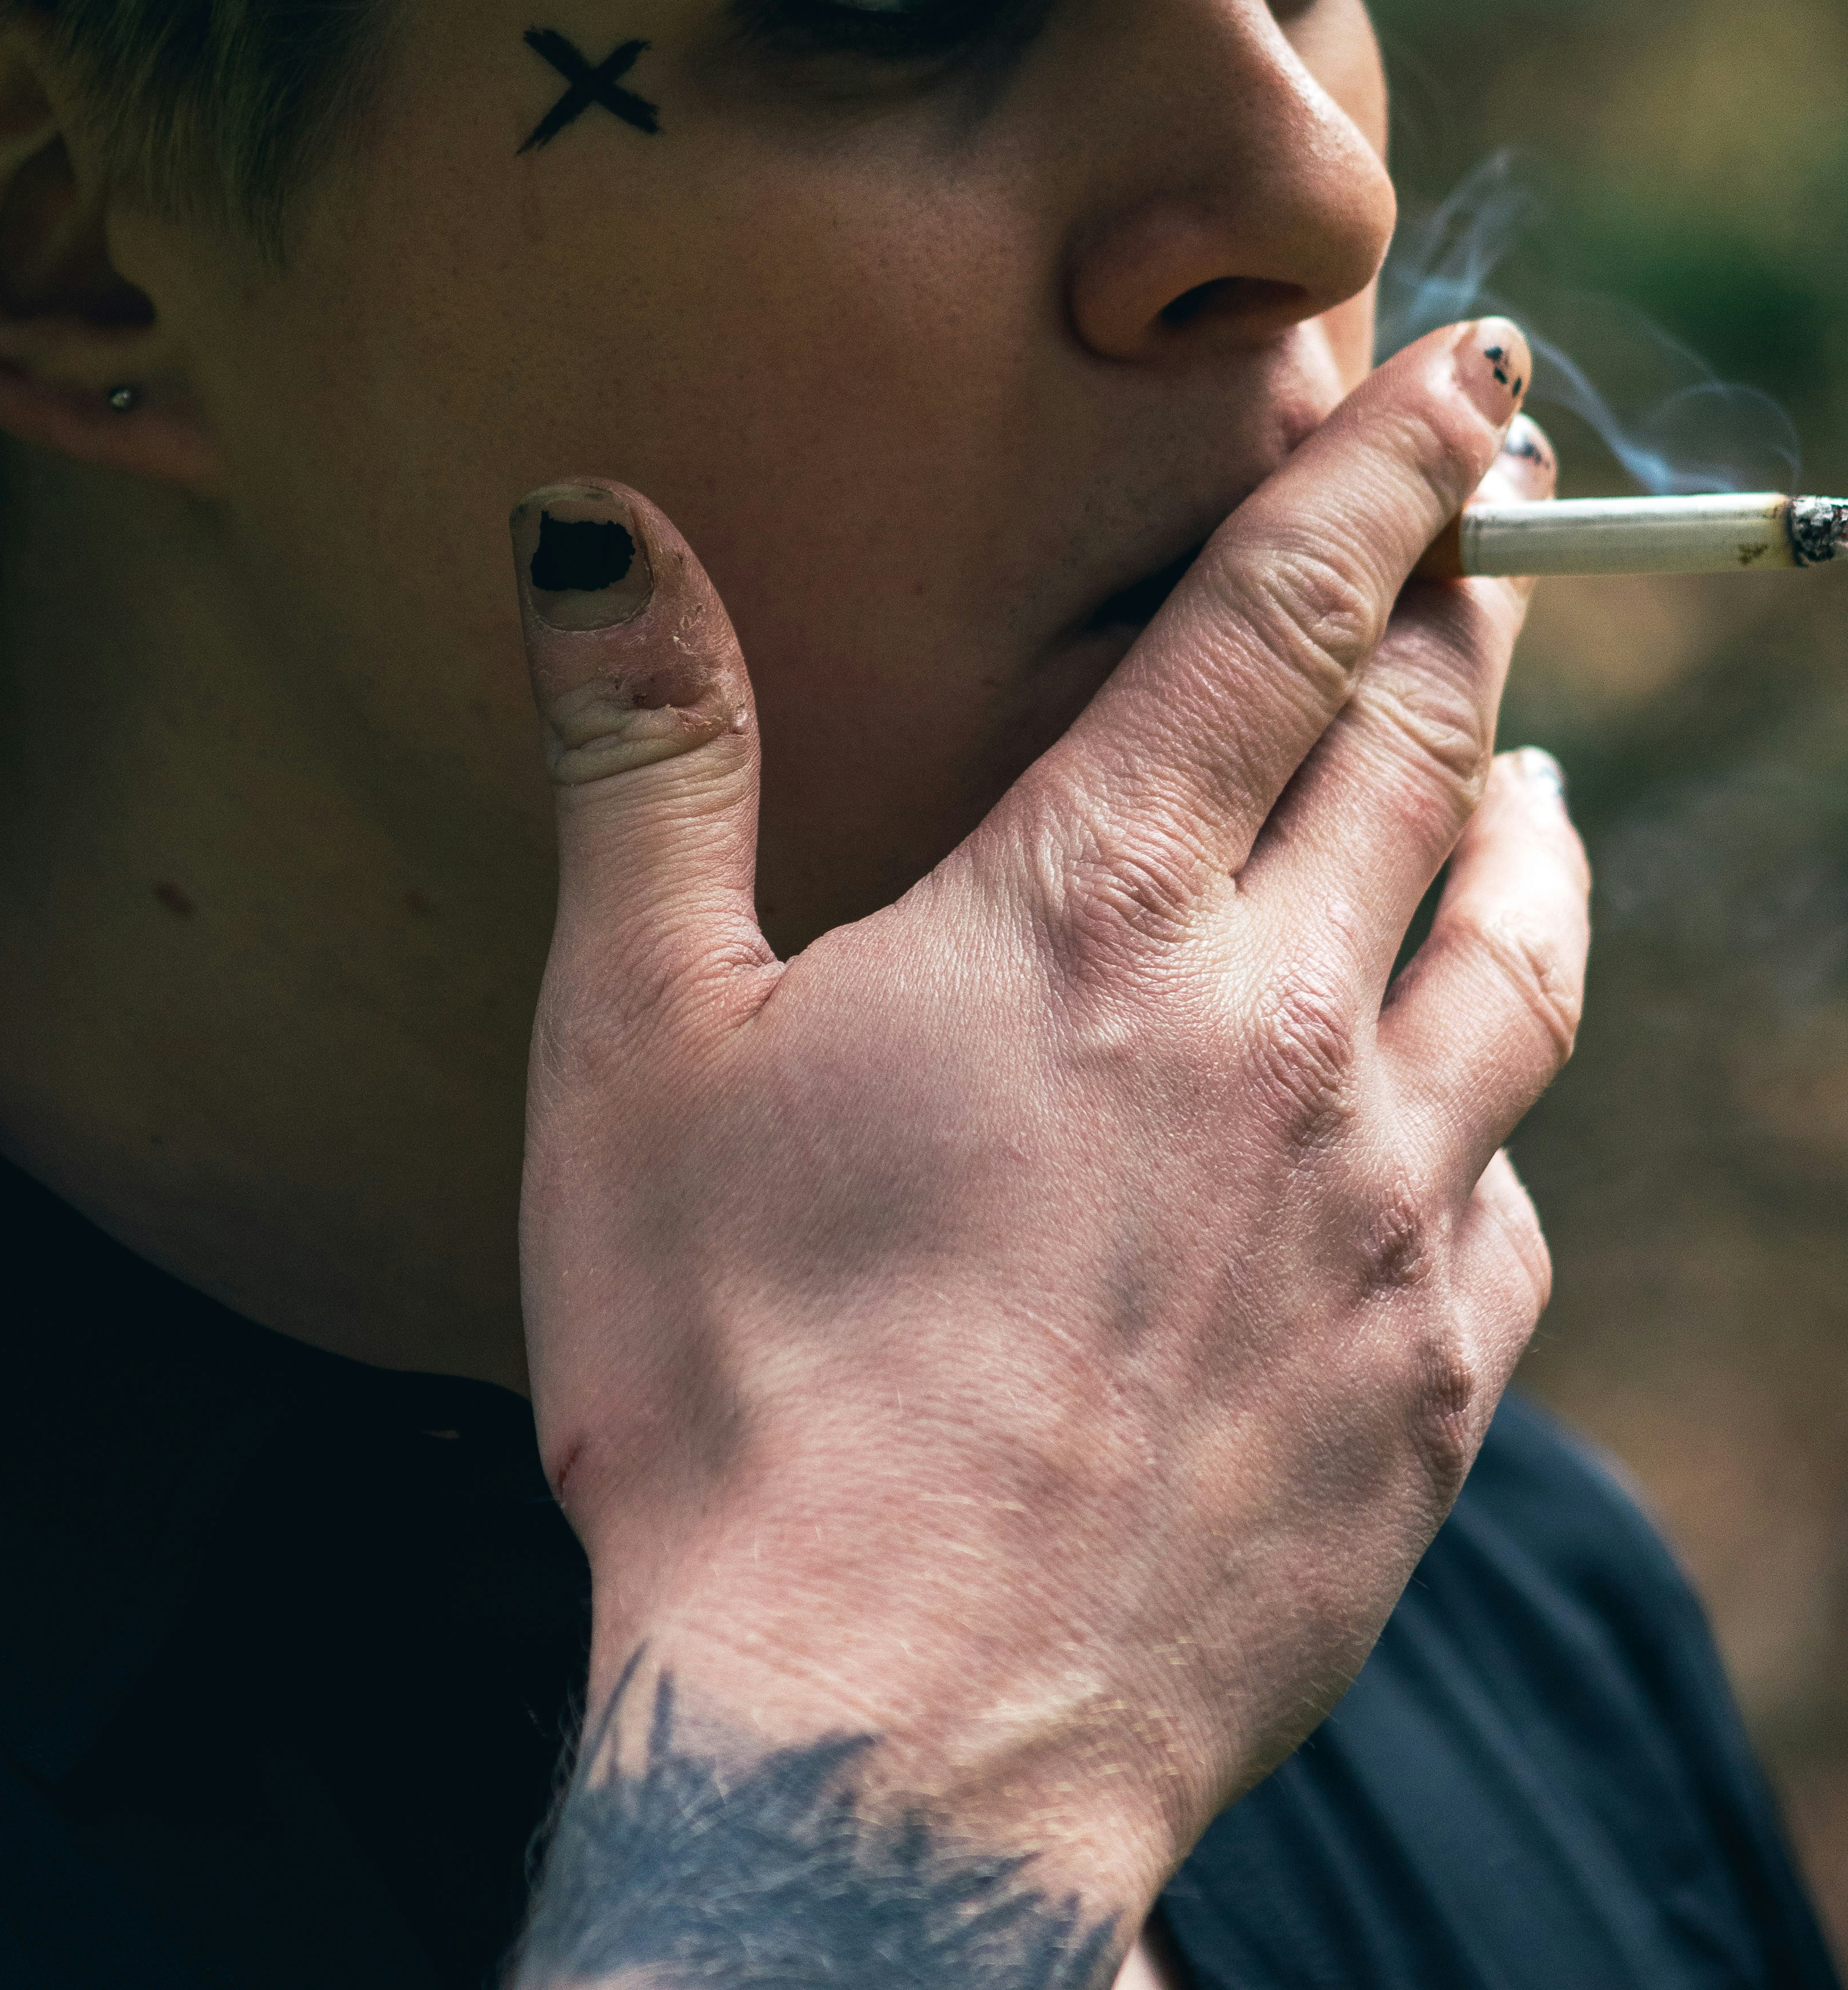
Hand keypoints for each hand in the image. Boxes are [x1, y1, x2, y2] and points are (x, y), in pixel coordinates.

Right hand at [510, 323, 1586, 1983]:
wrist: (880, 1749)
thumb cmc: (726, 1376)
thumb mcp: (633, 1037)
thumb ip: (644, 752)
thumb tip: (591, 521)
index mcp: (1093, 913)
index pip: (1290, 617)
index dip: (1387, 470)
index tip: (1472, 375)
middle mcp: (1279, 1025)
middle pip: (1431, 747)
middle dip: (1465, 608)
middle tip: (1487, 531)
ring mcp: (1384, 1210)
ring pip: (1528, 948)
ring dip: (1533, 825)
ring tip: (1532, 773)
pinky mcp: (1429, 1385)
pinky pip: (1513, 1193)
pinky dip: (1496, 1105)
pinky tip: (1463, 1111)